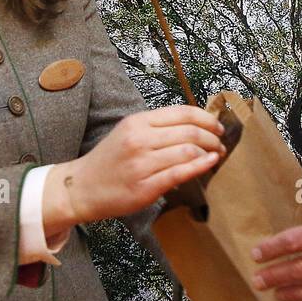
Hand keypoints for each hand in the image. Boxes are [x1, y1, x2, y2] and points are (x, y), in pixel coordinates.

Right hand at [43, 105, 225, 229]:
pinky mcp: (145, 187)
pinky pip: (180, 173)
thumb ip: (157, 127)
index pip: (182, 113)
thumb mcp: (129, 133)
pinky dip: (200, 167)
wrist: (80, 188)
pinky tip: (210, 164)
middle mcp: (140, 139)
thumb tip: (194, 126)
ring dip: (209, 152)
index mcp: (137, 122)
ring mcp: (142, 164)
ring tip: (217, 155)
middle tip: (221, 143)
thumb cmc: (109, 161)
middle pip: (189, 131)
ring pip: (188, 151)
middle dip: (212, 137)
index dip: (206, 118)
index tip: (217, 126)